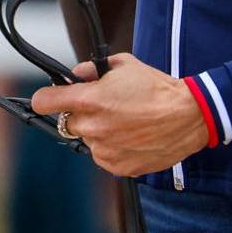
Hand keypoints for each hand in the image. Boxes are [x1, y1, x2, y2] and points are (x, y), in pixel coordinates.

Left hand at [31, 53, 210, 176]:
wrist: (187, 116)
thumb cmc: (156, 88)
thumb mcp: (123, 65)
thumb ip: (92, 69)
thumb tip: (76, 74)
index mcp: (92, 100)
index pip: (47, 102)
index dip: (44, 99)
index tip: (44, 100)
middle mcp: (95, 127)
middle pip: (69, 123)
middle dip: (81, 114)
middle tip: (104, 107)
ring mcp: (106, 150)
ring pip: (88, 140)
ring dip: (98, 132)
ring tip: (124, 122)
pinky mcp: (119, 167)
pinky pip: (104, 157)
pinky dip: (112, 148)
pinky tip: (131, 136)